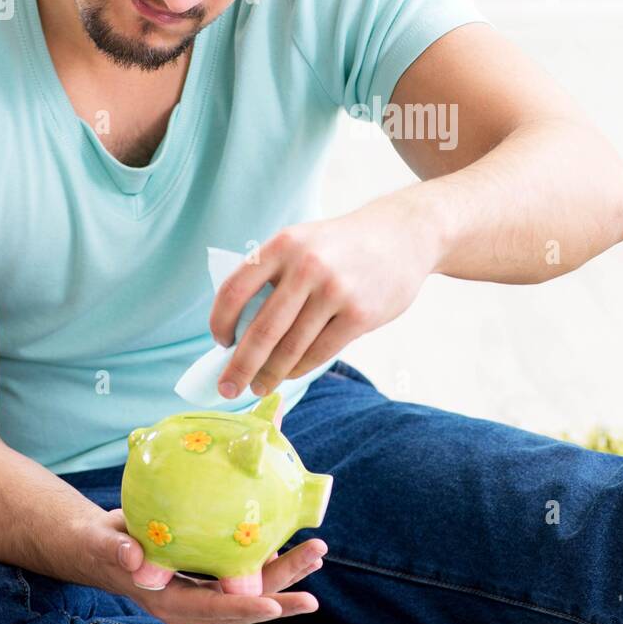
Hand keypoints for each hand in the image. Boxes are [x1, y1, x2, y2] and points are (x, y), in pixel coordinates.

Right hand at [91, 507, 327, 623]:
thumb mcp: (104, 545)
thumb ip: (117, 550)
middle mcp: (194, 604)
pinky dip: (274, 562)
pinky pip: (248, 575)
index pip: (213, 609)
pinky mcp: (213, 577)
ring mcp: (206, 592)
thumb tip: (131, 555)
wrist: (104, 547)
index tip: (274, 604)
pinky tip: (300, 548)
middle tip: (316, 571)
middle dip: (282, 589)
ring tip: (318, 555)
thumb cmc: (102, 545)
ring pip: (253, 589)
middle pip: (244, 602)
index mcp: (170, 602)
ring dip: (287, 575)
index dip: (243, 607)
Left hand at [209, 195, 441, 399]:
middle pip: (261, 330)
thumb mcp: (303, 243)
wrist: (403, 236)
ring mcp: (335, 291)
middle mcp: (306, 266)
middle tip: (227, 388)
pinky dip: (299, 369)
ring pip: (291, 348)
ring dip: (269, 374)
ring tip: (258, 386)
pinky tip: (289, 375)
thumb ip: (273, 276)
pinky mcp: (359, 315)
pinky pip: (319, 353)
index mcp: (283, 245)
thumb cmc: (342, 246)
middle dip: (239, 366)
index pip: (235, 290)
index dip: (220, 322)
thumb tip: (239, 330)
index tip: (220, 342)